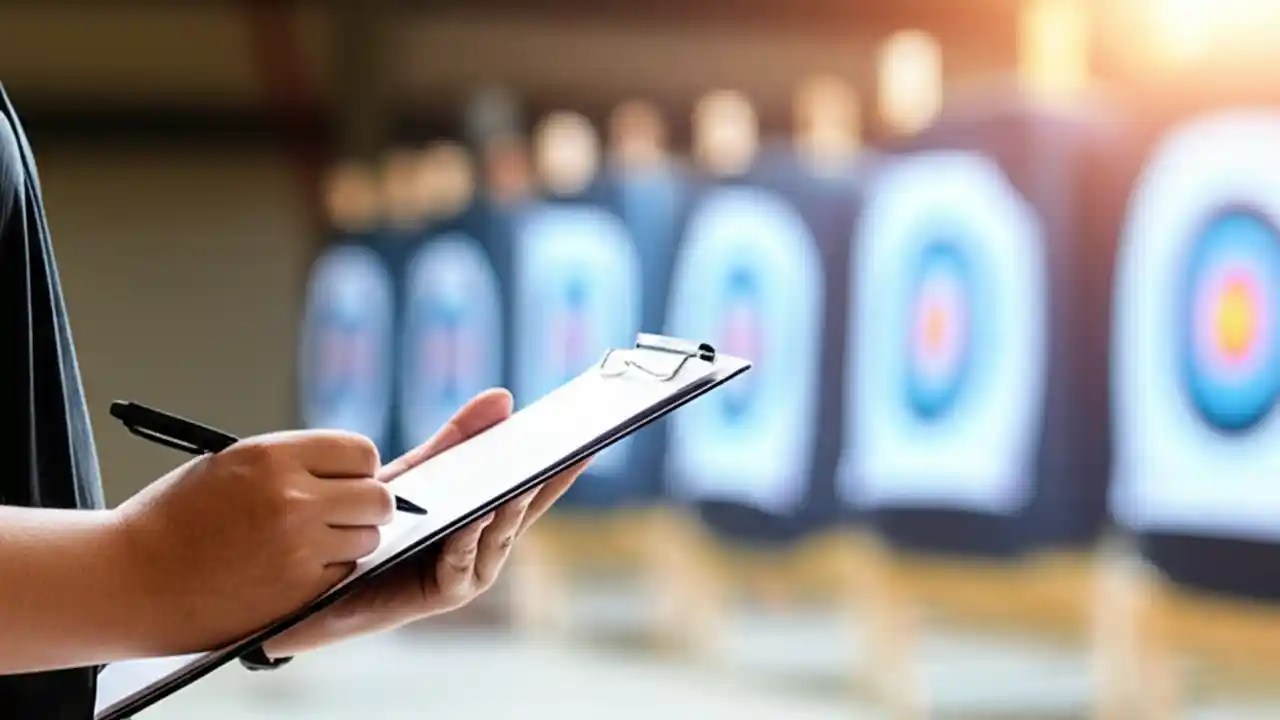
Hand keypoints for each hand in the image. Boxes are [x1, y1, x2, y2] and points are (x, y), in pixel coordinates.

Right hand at [111, 430, 391, 654]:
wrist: (129, 581)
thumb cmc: (174, 519)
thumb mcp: (232, 466)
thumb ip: (293, 464)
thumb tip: (350, 471)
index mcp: (273, 457)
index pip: (361, 452)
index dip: (358, 468)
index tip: (348, 479)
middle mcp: (293, 499)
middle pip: (378, 498)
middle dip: (366, 506)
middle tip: (344, 514)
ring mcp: (299, 548)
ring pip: (368, 539)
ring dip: (349, 541)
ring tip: (306, 544)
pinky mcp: (299, 591)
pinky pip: (345, 574)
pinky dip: (329, 573)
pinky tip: (291, 570)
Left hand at [263, 389, 586, 657]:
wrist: (320, 574)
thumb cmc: (372, 522)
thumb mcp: (417, 471)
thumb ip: (459, 439)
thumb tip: (504, 397)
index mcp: (485, 518)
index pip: (531, 489)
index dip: (560, 469)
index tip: (584, 442)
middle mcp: (484, 547)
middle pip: (523, 511)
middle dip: (544, 483)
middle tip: (564, 453)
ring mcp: (469, 573)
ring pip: (498, 538)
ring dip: (508, 511)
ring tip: (516, 483)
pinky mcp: (444, 595)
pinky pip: (463, 566)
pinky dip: (469, 542)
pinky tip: (468, 519)